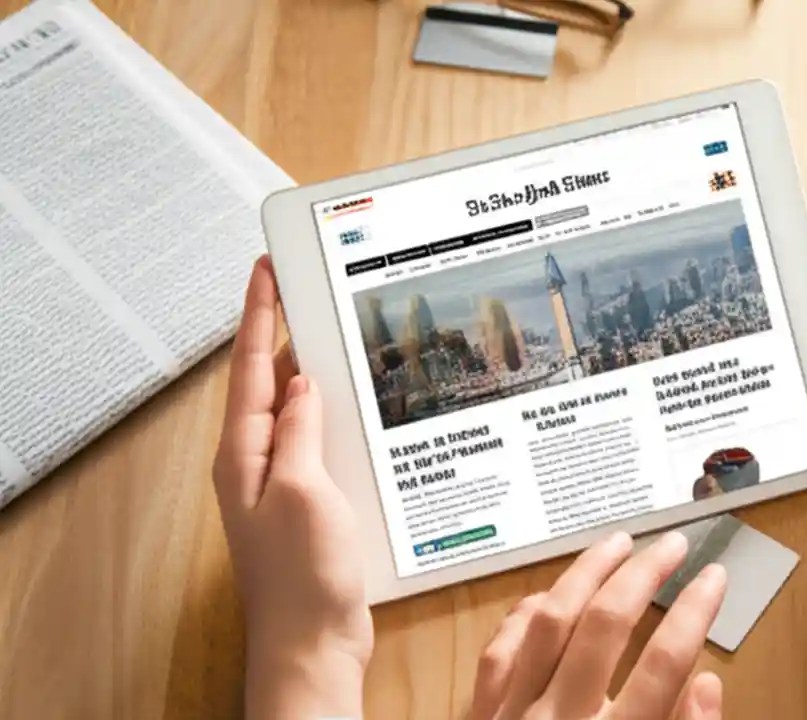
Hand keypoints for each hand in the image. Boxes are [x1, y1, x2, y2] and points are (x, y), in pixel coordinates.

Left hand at [213, 256, 372, 719]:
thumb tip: (301, 380)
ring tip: (336, 334)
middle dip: (284, 333)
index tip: (265, 269)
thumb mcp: (302, 489)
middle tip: (307, 288)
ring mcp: (282, 483)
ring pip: (296, 411)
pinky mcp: (309, 502)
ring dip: (314, 374)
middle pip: (268, 382)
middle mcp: (257, 462)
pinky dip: (334, 417)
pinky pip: (317, 442)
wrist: (313, 642)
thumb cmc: (302, 576)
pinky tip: (358, 409)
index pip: (248, 367)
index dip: (257, 314)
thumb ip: (299, 430)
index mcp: (244, 453)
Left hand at [470, 531, 727, 719]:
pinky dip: (525, 616)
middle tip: (673, 543)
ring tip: (618, 543)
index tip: (715, 575)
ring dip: (585, 574)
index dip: (695, 612)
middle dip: (644, 574)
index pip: (664, 664)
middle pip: (604, 626)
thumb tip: (707, 682)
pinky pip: (499, 652)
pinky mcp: (478, 717)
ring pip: (548, 622)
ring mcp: (512, 715)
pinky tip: (549, 595)